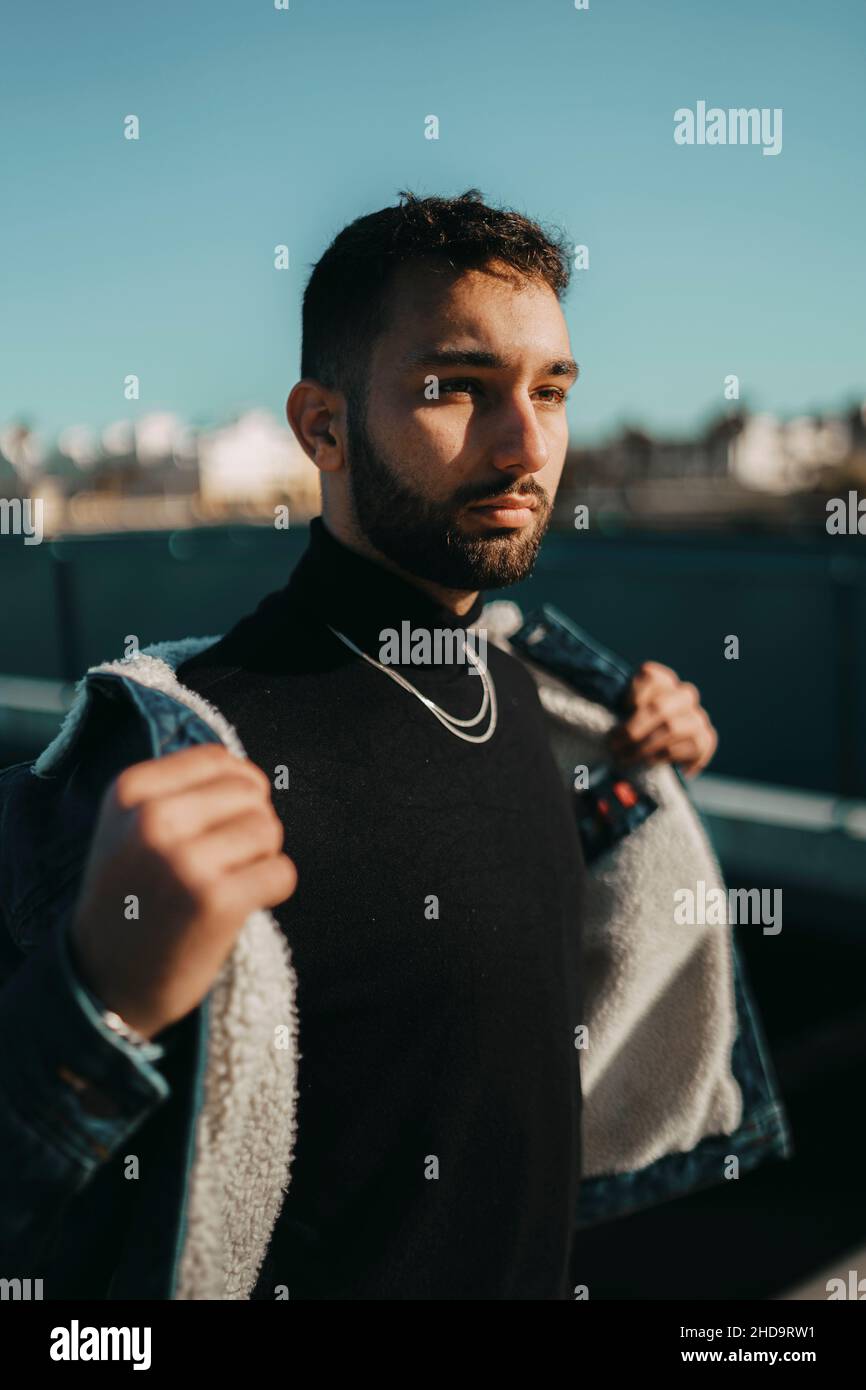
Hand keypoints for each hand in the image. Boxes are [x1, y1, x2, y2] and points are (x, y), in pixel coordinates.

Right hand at [68, 744, 297, 1038]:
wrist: (104, 980)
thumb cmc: (131, 896)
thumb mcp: (128, 826)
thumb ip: (180, 791)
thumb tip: (250, 776)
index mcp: (130, 791)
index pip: (218, 759)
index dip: (236, 788)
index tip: (221, 822)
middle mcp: (154, 820)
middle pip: (250, 791)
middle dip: (252, 822)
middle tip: (228, 858)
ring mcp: (186, 861)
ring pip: (268, 829)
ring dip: (262, 856)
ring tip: (230, 879)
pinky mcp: (217, 901)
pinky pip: (281, 872)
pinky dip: (273, 887)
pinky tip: (243, 903)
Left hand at [607, 661, 717, 777]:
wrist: (653, 750)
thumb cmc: (632, 728)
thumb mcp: (620, 714)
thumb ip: (615, 712)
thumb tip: (607, 731)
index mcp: (661, 681)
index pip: (650, 676)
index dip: (633, 694)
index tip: (620, 709)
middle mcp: (683, 695)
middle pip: (660, 707)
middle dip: (633, 730)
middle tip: (615, 746)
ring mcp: (697, 717)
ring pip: (674, 729)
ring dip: (646, 747)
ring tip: (627, 759)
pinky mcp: (706, 739)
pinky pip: (692, 747)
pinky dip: (669, 757)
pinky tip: (652, 765)